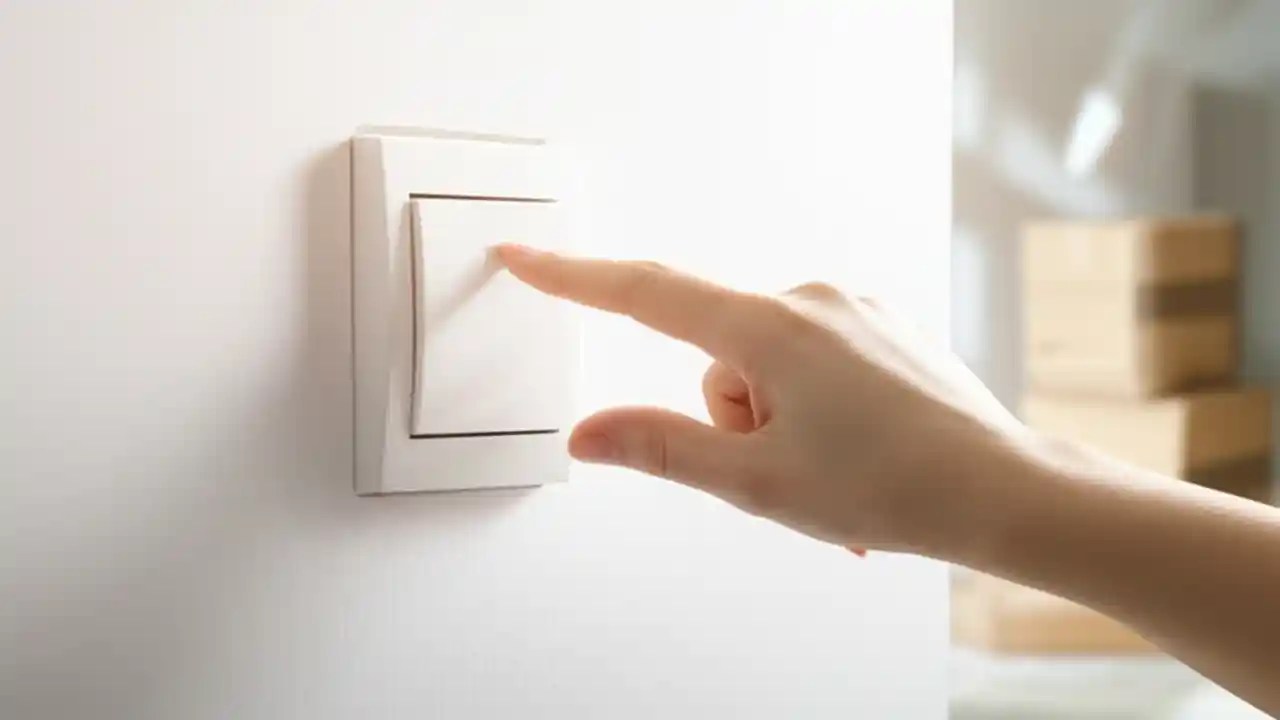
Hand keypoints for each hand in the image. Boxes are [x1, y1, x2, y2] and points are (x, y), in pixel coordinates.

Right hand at [497, 244, 1030, 555]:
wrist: (1005, 492)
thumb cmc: (896, 489)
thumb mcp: (757, 482)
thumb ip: (661, 448)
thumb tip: (587, 432)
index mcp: (772, 329)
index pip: (647, 293)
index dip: (574, 278)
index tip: (524, 258)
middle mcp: (812, 300)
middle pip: (717, 358)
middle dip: (733, 420)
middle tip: (788, 474)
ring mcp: (853, 310)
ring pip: (765, 368)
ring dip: (777, 423)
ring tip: (832, 472)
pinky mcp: (880, 327)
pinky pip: (812, 363)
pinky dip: (813, 411)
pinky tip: (855, 455)